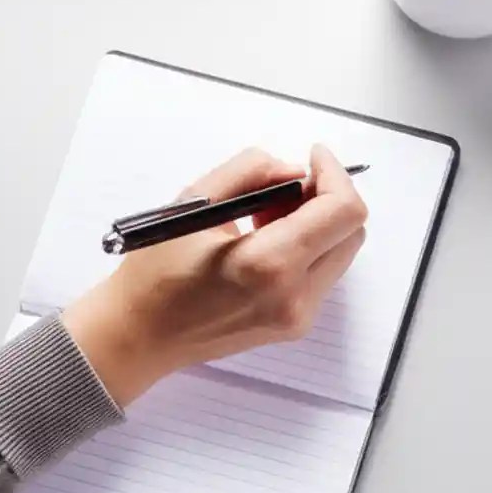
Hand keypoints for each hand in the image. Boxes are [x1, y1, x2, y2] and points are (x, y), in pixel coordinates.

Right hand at [62, 145, 367, 405]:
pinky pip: (323, 273)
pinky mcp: (295, 325)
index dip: (335, 174)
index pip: (343, 211)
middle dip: (326, 197)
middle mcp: (294, 296)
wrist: (140, 335)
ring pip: (340, 252)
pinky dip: (307, 246)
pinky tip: (264, 240)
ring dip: (317, 222)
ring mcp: (299, 317)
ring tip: (265, 214)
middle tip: (282, 187)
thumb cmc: (156, 270)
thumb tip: (295, 169)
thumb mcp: (195, 200)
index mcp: (269, 264)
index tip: (314, 157)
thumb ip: (251, 170)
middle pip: (351, 231)